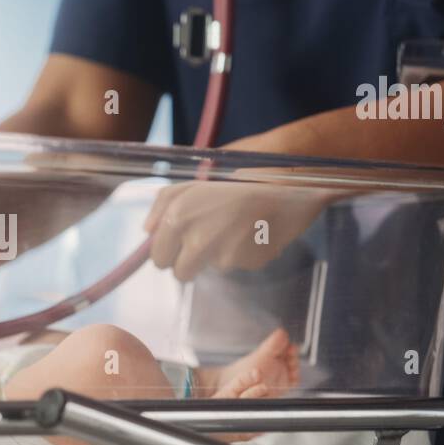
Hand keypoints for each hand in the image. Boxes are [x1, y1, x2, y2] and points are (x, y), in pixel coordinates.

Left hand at [143, 180, 334, 280]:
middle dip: (188, 263)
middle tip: (205, 242)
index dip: (166, 254)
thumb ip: (167, 202)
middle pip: (181, 273)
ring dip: (221, 253)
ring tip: (239, 226)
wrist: (295, 174)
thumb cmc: (243, 171)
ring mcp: (226, 254)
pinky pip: (240, 264)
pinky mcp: (251, 262)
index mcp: (180, 215)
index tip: (175, 248)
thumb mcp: (198, 178)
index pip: (157, 256)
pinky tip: (257, 230)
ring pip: (212, 268)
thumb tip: (148, 230)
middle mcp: (199, 238)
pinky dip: (245, 252)